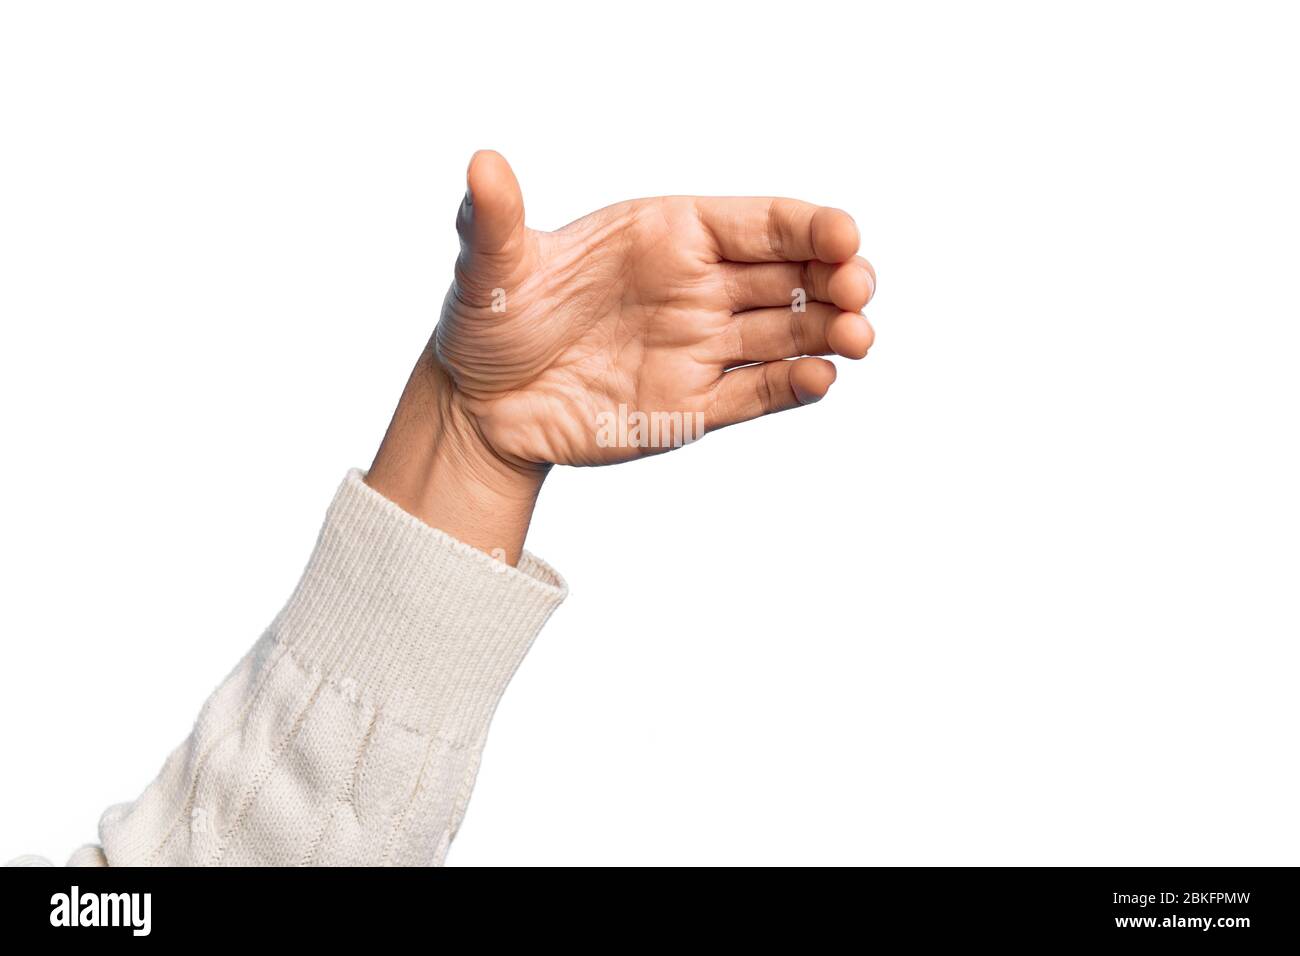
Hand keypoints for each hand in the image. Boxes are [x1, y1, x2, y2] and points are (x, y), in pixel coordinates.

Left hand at [437, 150, 875, 468]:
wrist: (477, 406)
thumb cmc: (488, 322)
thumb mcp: (489, 269)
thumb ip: (494, 220)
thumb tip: (481, 164)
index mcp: (667, 236)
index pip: (755, 222)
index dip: (806, 226)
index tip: (843, 235)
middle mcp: (697, 287)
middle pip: (791, 275)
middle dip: (835, 277)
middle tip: (858, 288)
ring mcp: (702, 347)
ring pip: (788, 334)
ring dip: (830, 332)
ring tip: (859, 338)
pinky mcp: (696, 405)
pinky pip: (759, 393)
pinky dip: (794, 386)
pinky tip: (820, 378)